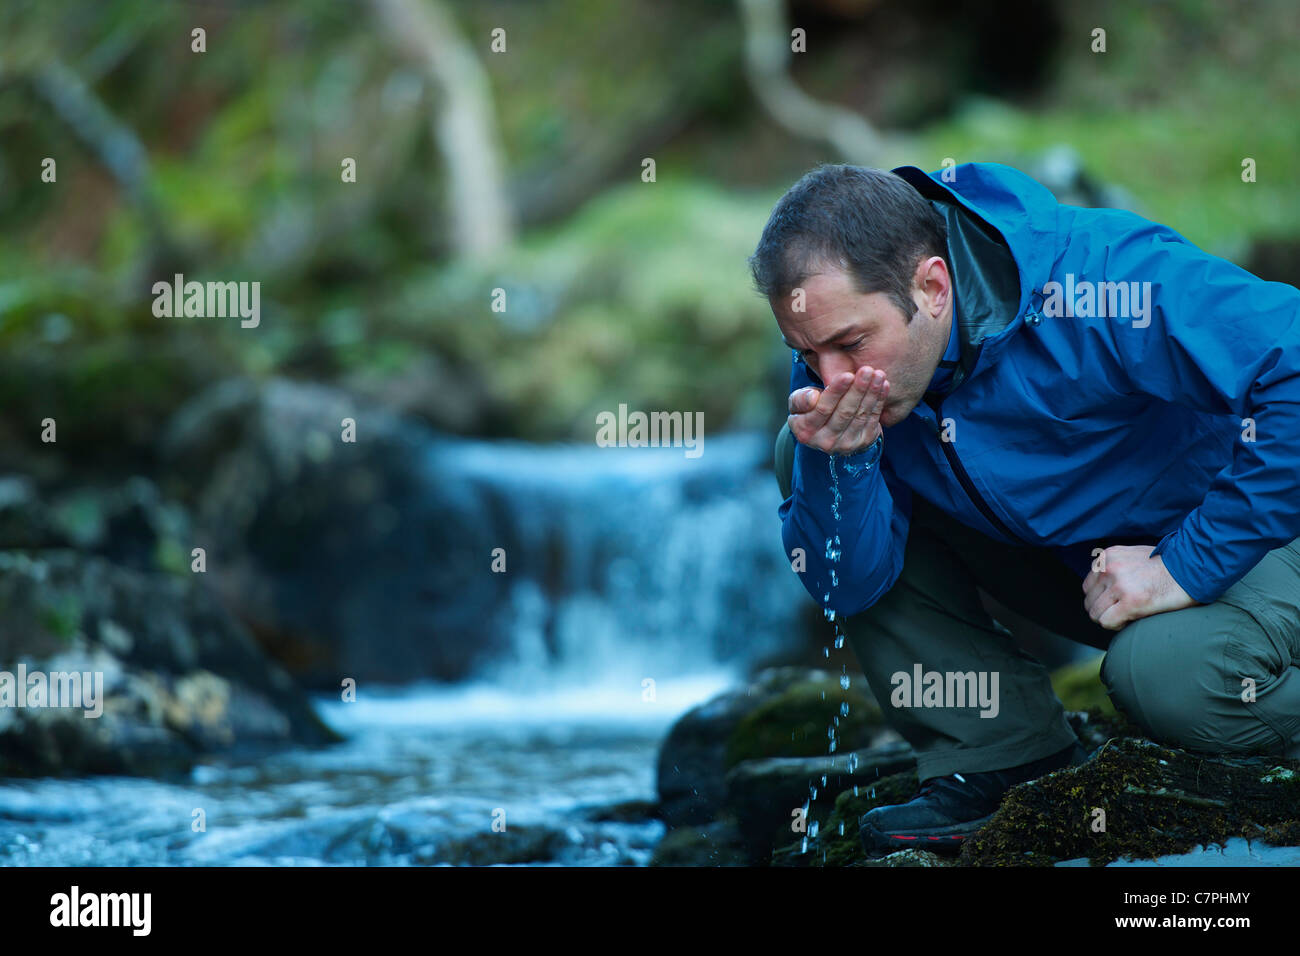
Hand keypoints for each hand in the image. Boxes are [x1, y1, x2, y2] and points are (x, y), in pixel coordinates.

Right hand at [788, 366, 888, 455]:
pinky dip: (879, 401)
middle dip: (858, 390)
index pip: (823, 409)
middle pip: (845, 413)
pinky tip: (883, 385)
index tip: (847, 375)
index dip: (836, 392)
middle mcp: (826, 442)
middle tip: (867, 370)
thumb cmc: (809, 410)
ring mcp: (847, 444)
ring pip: (861, 415)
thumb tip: (813, 397)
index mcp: (806, 431)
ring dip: (871, 393)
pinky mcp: (864, 443)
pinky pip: (873, 419)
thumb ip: (800, 399)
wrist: (826, 432)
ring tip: (878, 374)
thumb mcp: (797, 404)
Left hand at [1082, 545, 1199, 629]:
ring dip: (1110, 619)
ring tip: (1128, 615)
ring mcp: (1119, 585)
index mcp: (1108, 556)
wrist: (1192, 569)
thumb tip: (1102, 588)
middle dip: (1104, 610)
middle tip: (1122, 611)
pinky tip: (1131, 619)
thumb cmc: (1167, 565)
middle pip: (1089, 601)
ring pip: (1096, 614)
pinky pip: (1107, 622)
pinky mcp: (1131, 602)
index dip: (1101, 598)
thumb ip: (1114, 567)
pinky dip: (1117, 625)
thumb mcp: (1133, 556)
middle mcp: (1109, 568)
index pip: (1088, 586)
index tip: (1115, 602)